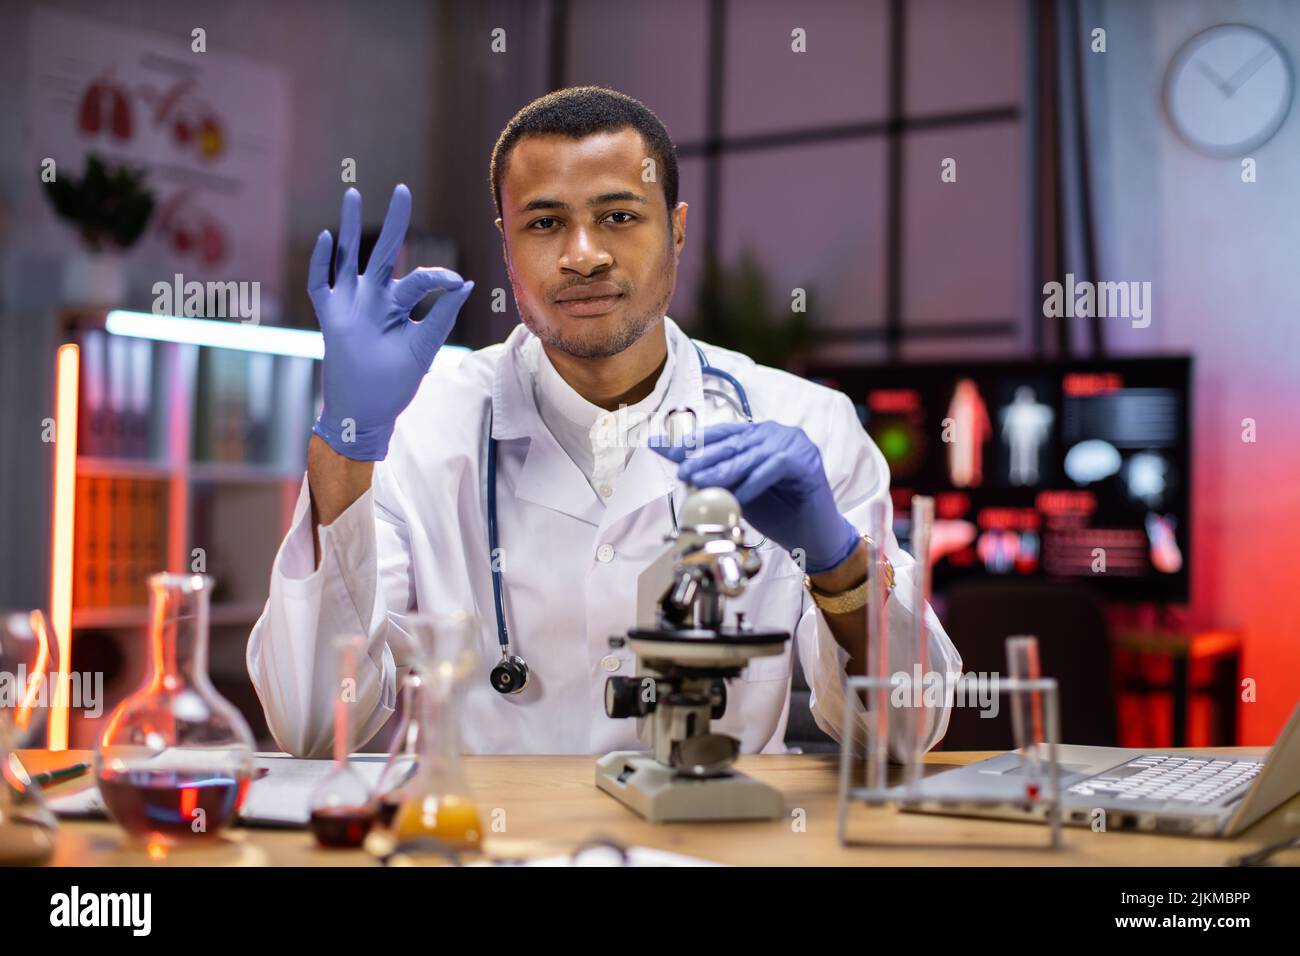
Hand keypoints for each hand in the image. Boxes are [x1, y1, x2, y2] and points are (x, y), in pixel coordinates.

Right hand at [308, 185, 473, 459]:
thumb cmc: (394, 382)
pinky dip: (321, 261)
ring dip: (348, 226)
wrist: (364, 412)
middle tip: (403, 189)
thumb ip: (442, 316)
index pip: (418, 279)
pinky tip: (326, 237)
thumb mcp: (423, 348)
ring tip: (353, 193)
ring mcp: (348, 305)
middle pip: (383, 252)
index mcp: (397, 305)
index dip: (438, 277)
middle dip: (393, 222)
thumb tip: (467, 284)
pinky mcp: (328, 316)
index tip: (456, 281)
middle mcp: (372, 299)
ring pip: (348, 257)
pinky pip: (320, 283)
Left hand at [652, 421, 859, 574]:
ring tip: (699, 481)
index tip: (663, 448)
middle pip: (732, 442)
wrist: (812, 538)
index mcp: (757, 435)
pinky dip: (754, 482)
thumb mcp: (736, 492)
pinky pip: (774, 467)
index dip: (692, 442)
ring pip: (750, 454)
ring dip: (722, 469)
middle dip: (703, 456)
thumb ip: (716, 478)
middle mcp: (775, 433)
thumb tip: (682, 469)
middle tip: (682, 470)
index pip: (719, 434)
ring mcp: (794, 443)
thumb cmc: (776, 513)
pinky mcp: (807, 461)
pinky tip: (737, 495)